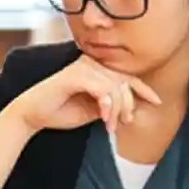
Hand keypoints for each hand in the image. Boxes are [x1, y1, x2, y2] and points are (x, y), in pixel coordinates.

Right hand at [9, 56, 161, 133]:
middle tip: (124, 122)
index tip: (156, 102)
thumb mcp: (93, 109)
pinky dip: (107, 106)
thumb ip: (111, 104)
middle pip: (123, 81)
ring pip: (115, 87)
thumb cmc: (60, 111)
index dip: (143, 89)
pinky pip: (102, 90)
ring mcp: (83, 66)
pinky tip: (104, 119)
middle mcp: (90, 62)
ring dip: (117, 109)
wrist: (32, 115)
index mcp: (95, 68)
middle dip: (128, 104)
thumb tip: (131, 109)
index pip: (126, 75)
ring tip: (110, 125)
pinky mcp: (75, 75)